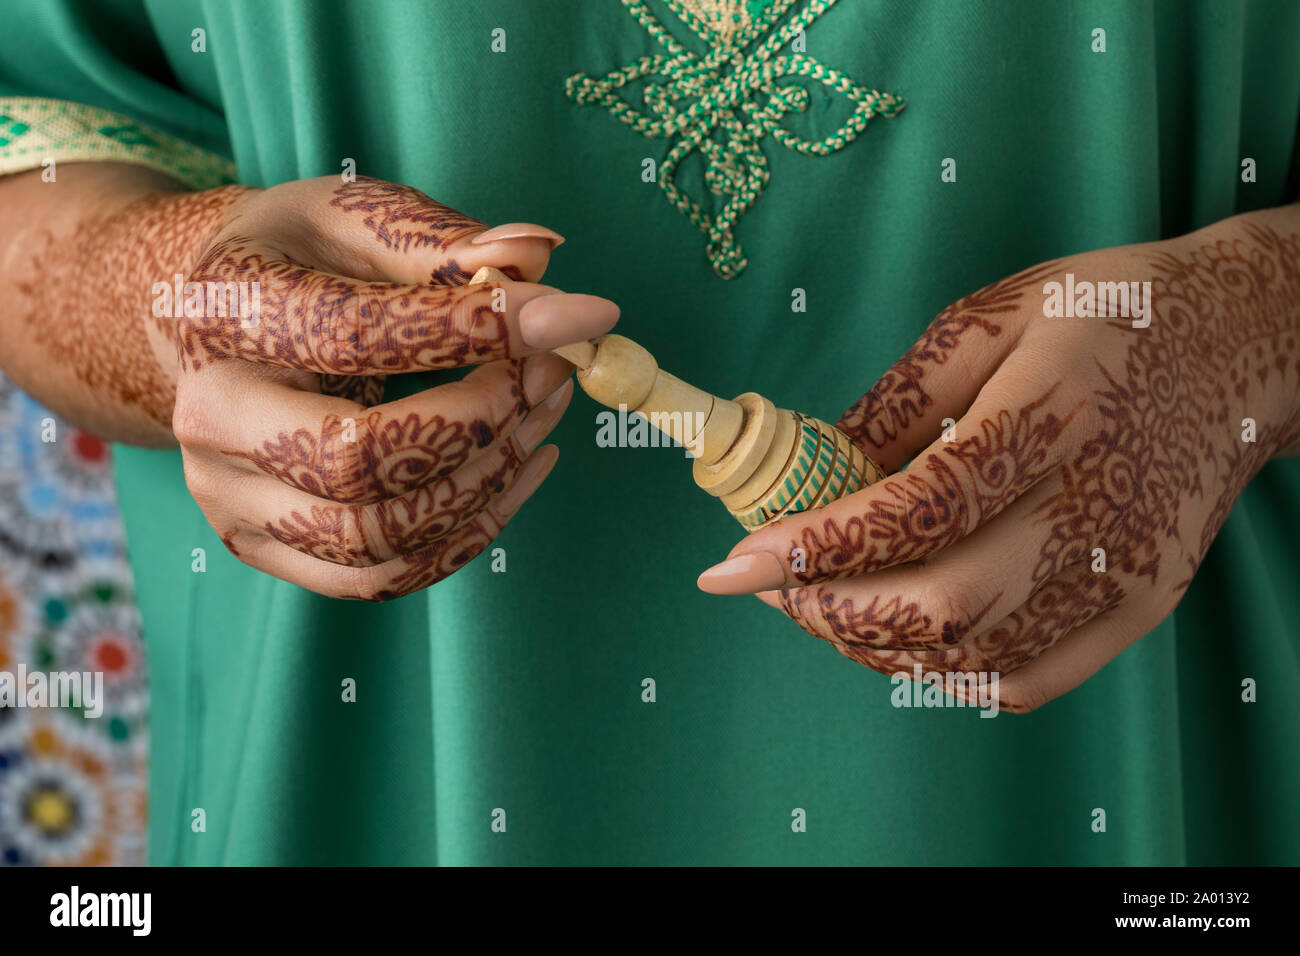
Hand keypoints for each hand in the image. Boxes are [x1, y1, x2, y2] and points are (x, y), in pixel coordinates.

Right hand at [166, 176, 617, 599]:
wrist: (219, 327)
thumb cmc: (299, 260)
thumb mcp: (353, 218)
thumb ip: (437, 239)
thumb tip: (535, 257)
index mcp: (223, 314)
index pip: (353, 337)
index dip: (473, 329)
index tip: (568, 317)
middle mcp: (210, 416)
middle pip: (354, 460)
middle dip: (480, 421)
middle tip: (550, 372)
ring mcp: (229, 496)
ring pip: (375, 534)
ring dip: (487, 481)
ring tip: (544, 414)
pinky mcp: (261, 547)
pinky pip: (379, 577)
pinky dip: (468, 534)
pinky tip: (521, 468)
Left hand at [697, 206, 1299, 711]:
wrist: (1244, 346)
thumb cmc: (1107, 314)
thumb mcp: (991, 318)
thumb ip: (897, 401)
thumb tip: (811, 472)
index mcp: (1052, 413)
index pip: (919, 508)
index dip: (816, 549)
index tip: (732, 566)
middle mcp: (1094, 505)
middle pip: (943, 607)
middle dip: (830, 612)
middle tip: (772, 586)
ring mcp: (1125, 569)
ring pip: (975, 658)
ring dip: (875, 645)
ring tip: (825, 603)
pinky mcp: (1143, 607)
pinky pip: (1026, 681)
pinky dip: (945, 674)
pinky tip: (903, 632)